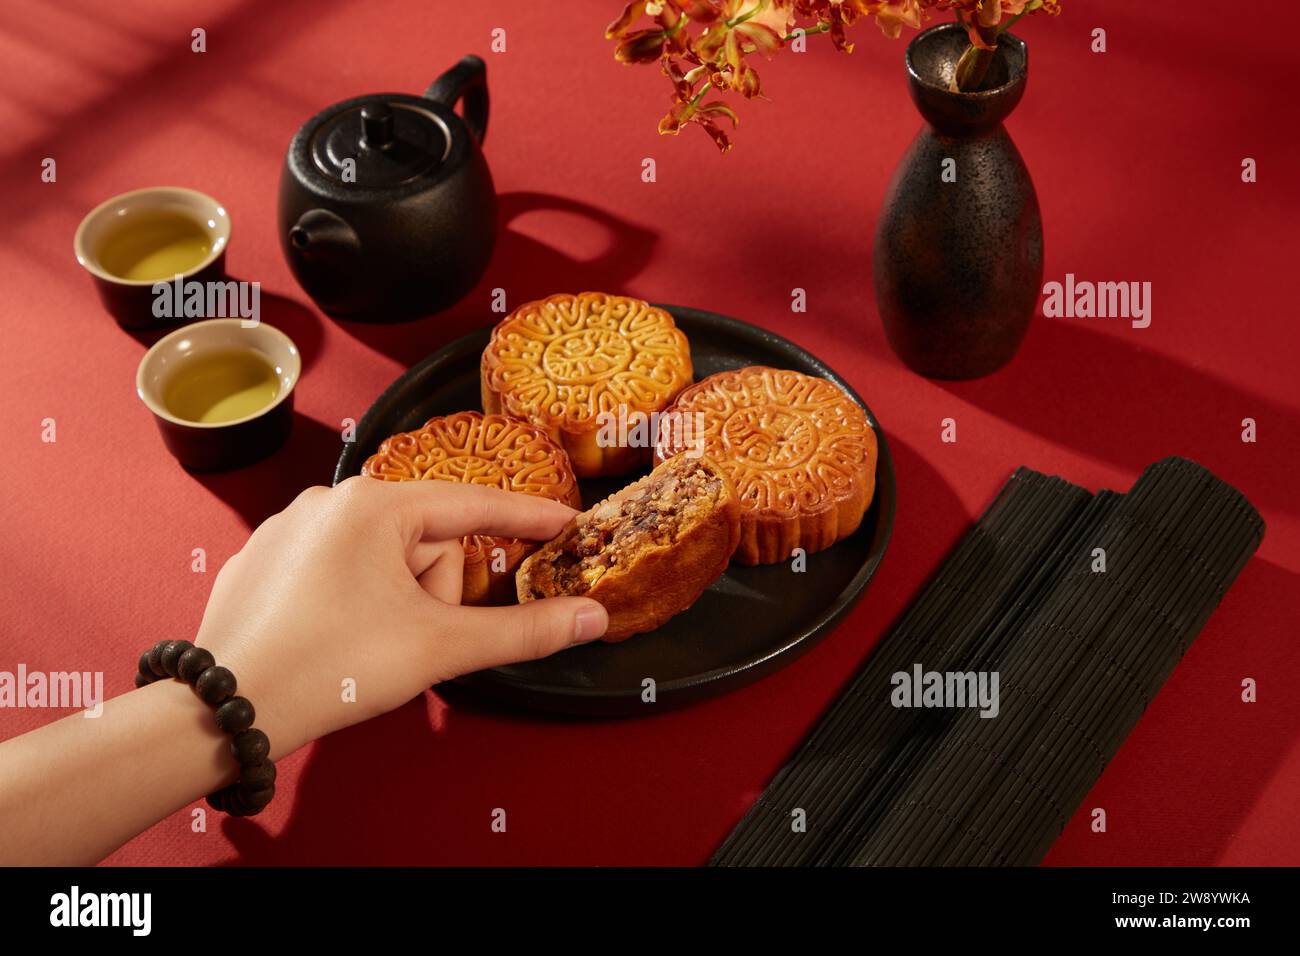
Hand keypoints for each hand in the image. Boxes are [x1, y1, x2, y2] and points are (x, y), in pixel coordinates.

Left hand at [193, 477, 606, 757]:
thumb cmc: (331, 667)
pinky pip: (336, 570)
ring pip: (381, 559)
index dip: (527, 517)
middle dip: (434, 593)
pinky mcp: (263, 560)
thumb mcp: (440, 647)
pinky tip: (334, 639)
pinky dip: (351, 603)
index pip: (474, 504)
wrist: (226, 711)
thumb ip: (523, 629)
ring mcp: (289, 528)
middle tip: (415, 640)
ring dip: (395, 601)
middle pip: (425, 542)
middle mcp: (328, 501)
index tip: (566, 521)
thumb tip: (589, 617)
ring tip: (367, 647)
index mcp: (374, 505)